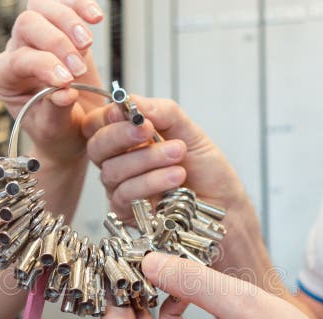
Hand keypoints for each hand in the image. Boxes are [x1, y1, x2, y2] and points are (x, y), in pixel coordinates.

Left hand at [0, 0, 105, 160]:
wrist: (74, 130)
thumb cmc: (58, 132)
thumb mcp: (55, 131)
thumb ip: (55, 111)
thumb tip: (64, 94)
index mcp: (4, 77)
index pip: (19, 59)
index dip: (44, 66)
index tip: (67, 82)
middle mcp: (16, 51)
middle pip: (27, 24)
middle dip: (56, 42)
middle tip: (79, 69)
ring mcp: (36, 37)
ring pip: (42, 7)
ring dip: (68, 20)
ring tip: (87, 42)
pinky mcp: (61, 29)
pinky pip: (65, 4)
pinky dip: (80, 5)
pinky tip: (95, 17)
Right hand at [82, 95, 249, 222]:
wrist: (226, 206)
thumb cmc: (206, 171)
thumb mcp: (190, 132)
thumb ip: (163, 113)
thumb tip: (132, 100)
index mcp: (129, 139)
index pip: (99, 124)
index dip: (107, 116)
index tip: (130, 111)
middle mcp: (120, 163)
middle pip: (97, 147)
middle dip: (121, 135)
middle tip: (148, 129)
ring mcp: (121, 189)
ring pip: (112, 171)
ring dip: (147, 159)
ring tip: (178, 153)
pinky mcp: (127, 214)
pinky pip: (125, 195)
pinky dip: (151, 182)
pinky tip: (175, 176)